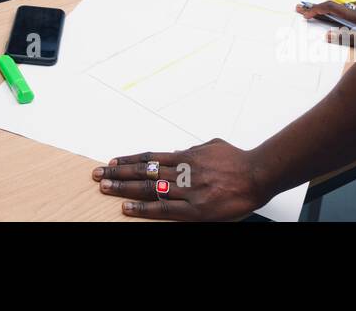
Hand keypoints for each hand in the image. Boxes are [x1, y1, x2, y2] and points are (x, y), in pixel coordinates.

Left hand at [92, 139, 265, 219]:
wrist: (257, 175)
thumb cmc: (238, 161)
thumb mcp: (212, 146)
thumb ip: (193, 150)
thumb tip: (177, 151)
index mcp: (185, 156)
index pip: (150, 158)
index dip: (129, 161)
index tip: (113, 162)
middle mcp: (182, 171)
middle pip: (143, 172)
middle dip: (118, 173)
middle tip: (98, 174)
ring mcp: (187, 190)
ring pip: (148, 188)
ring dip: (124, 188)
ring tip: (105, 187)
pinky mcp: (195, 209)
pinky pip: (164, 209)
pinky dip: (143, 207)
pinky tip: (127, 207)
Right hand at [296, 0, 355, 40]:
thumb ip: (348, 38)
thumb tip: (328, 36)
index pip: (332, 8)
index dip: (316, 9)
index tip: (305, 12)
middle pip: (337, 6)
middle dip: (319, 8)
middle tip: (304, 9)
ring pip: (348, 8)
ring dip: (334, 9)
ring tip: (324, 13)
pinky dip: (348, 14)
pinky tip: (352, 20)